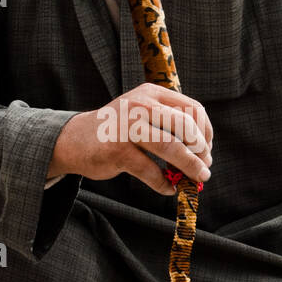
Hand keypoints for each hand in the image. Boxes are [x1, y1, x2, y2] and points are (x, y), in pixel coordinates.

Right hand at [47, 84, 212, 194]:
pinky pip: (151, 171)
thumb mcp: (141, 113)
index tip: (207, 149)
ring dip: (190, 167)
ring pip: (172, 148)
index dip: (206, 132)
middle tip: (205, 167)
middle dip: (201, 150)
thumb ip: (168, 122)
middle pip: (186, 127)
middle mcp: (140, 105)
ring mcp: (128, 127)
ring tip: (197, 179)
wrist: (74, 140)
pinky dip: (164, 184)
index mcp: (151, 93)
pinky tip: (168, 188)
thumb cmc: (116, 130)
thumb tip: (204, 151)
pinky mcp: (117, 151)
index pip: (192, 108)